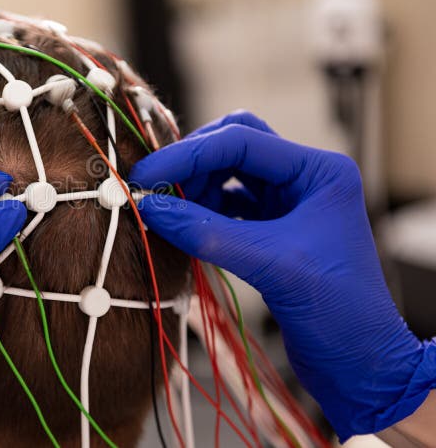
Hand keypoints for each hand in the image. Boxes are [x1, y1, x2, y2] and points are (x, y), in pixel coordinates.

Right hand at [130, 111, 435, 439]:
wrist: (361, 366)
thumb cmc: (338, 313)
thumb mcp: (269, 265)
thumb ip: (206, 231)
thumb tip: (148, 207)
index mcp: (318, 171)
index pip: (241, 141)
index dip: (188, 155)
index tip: (146, 175)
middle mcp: (304, 178)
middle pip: (233, 146)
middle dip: (191, 163)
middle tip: (153, 188)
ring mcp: (288, 203)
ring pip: (227, 174)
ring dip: (194, 187)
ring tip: (166, 211)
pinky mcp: (273, 230)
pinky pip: (227, 205)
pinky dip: (201, 212)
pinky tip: (182, 226)